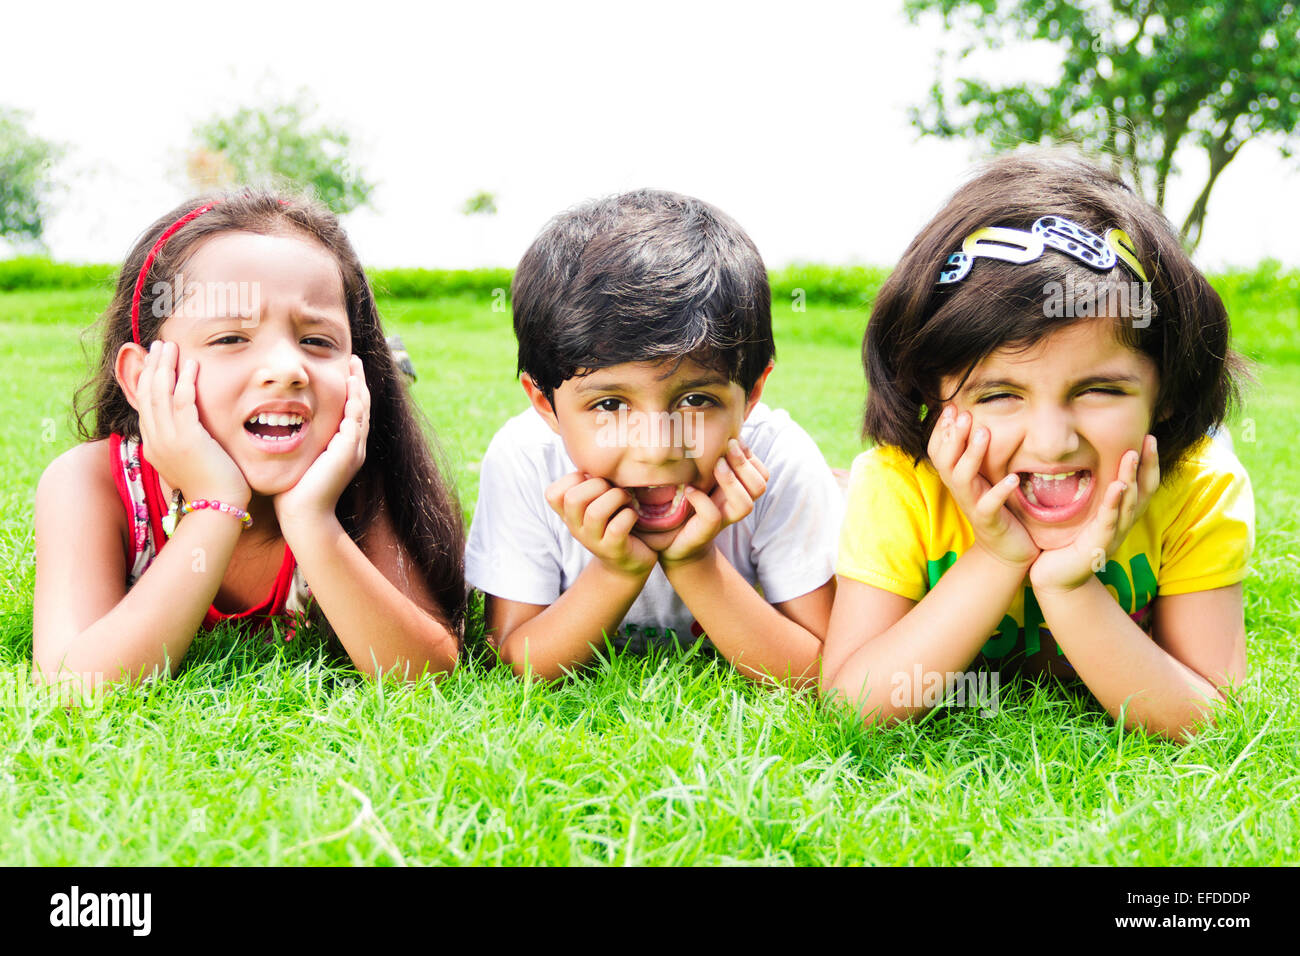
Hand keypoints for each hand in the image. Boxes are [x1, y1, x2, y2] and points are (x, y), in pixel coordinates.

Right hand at [136, 340, 248, 504]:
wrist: (218, 508)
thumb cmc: (212, 488)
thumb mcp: (189, 463)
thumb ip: (183, 446)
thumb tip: (188, 435)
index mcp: (154, 447)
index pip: (144, 406)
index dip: (147, 381)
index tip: (153, 361)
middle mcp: (156, 441)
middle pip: (147, 395)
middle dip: (152, 367)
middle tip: (159, 346)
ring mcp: (169, 440)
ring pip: (161, 394)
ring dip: (166, 367)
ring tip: (171, 346)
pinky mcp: (188, 439)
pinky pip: (183, 402)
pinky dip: (186, 380)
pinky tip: (192, 364)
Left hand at [275, 356, 368, 525]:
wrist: (303, 515)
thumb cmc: (294, 492)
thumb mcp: (300, 460)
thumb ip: (300, 444)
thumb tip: (281, 429)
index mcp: (344, 448)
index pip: (352, 413)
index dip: (350, 391)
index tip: (344, 371)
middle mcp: (354, 447)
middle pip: (362, 407)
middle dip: (359, 382)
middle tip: (354, 360)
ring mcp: (353, 449)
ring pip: (362, 409)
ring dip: (359, 386)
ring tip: (354, 366)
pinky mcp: (347, 451)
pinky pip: (355, 419)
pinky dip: (355, 400)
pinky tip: (350, 384)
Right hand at [545, 472, 656, 578]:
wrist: (627, 563)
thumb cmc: (614, 522)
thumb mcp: (597, 502)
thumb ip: (591, 483)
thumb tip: (599, 455)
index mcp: (568, 514)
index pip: (552, 493)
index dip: (572, 479)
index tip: (591, 481)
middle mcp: (576, 528)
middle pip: (573, 499)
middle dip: (598, 485)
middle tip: (613, 489)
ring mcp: (593, 541)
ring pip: (596, 512)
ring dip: (616, 498)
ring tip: (626, 501)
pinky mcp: (614, 549)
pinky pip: (618, 526)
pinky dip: (629, 515)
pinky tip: (633, 516)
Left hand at [658, 439, 768, 570]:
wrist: (672, 541)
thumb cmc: (686, 505)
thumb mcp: (701, 477)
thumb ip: (713, 459)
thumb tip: (718, 431)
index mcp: (738, 490)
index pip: (762, 474)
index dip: (751, 456)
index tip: (732, 441)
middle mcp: (734, 505)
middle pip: (760, 486)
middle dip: (743, 464)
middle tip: (723, 451)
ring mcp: (723, 519)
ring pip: (745, 504)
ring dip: (731, 481)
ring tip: (714, 466)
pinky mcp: (706, 531)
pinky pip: (713, 516)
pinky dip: (702, 500)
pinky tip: (689, 490)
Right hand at [928, 406, 1037, 570]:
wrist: (1005, 550)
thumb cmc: (997, 508)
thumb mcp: (984, 478)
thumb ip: (978, 454)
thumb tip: (977, 421)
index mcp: (956, 477)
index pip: (938, 450)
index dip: (941, 430)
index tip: (951, 407)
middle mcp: (959, 490)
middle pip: (945, 461)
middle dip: (953, 436)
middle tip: (965, 414)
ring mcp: (972, 505)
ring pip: (962, 478)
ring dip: (972, 455)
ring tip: (985, 433)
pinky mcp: (989, 521)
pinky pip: (989, 505)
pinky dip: (999, 492)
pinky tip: (1012, 480)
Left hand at [1030, 435, 1159, 593]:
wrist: (1054, 579)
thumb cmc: (1064, 544)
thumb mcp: (1080, 515)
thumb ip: (1088, 493)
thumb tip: (1084, 461)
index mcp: (1119, 515)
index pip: (1141, 485)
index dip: (1148, 463)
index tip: (1148, 437)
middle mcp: (1122, 524)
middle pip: (1143, 491)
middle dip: (1147, 465)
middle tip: (1148, 439)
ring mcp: (1112, 536)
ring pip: (1128, 504)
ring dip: (1130, 478)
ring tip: (1132, 455)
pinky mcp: (1099, 546)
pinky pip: (1109, 521)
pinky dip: (1114, 503)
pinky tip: (1117, 486)